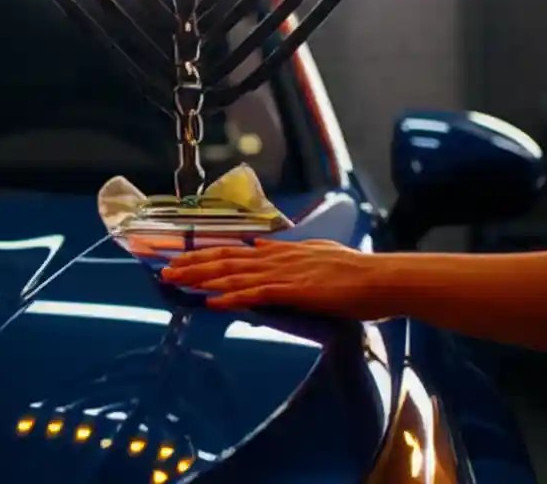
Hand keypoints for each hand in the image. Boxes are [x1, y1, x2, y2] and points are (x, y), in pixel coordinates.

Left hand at [158, 238, 401, 319]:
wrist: (382, 279)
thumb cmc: (355, 272)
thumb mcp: (316, 252)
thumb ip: (286, 250)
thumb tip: (260, 245)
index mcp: (282, 252)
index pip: (234, 251)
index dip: (204, 254)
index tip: (179, 257)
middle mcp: (278, 258)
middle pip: (226, 260)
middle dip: (192, 264)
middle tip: (164, 270)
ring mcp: (286, 274)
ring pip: (235, 274)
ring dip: (202, 278)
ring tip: (177, 281)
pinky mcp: (296, 291)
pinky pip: (258, 294)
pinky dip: (232, 297)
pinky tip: (212, 302)